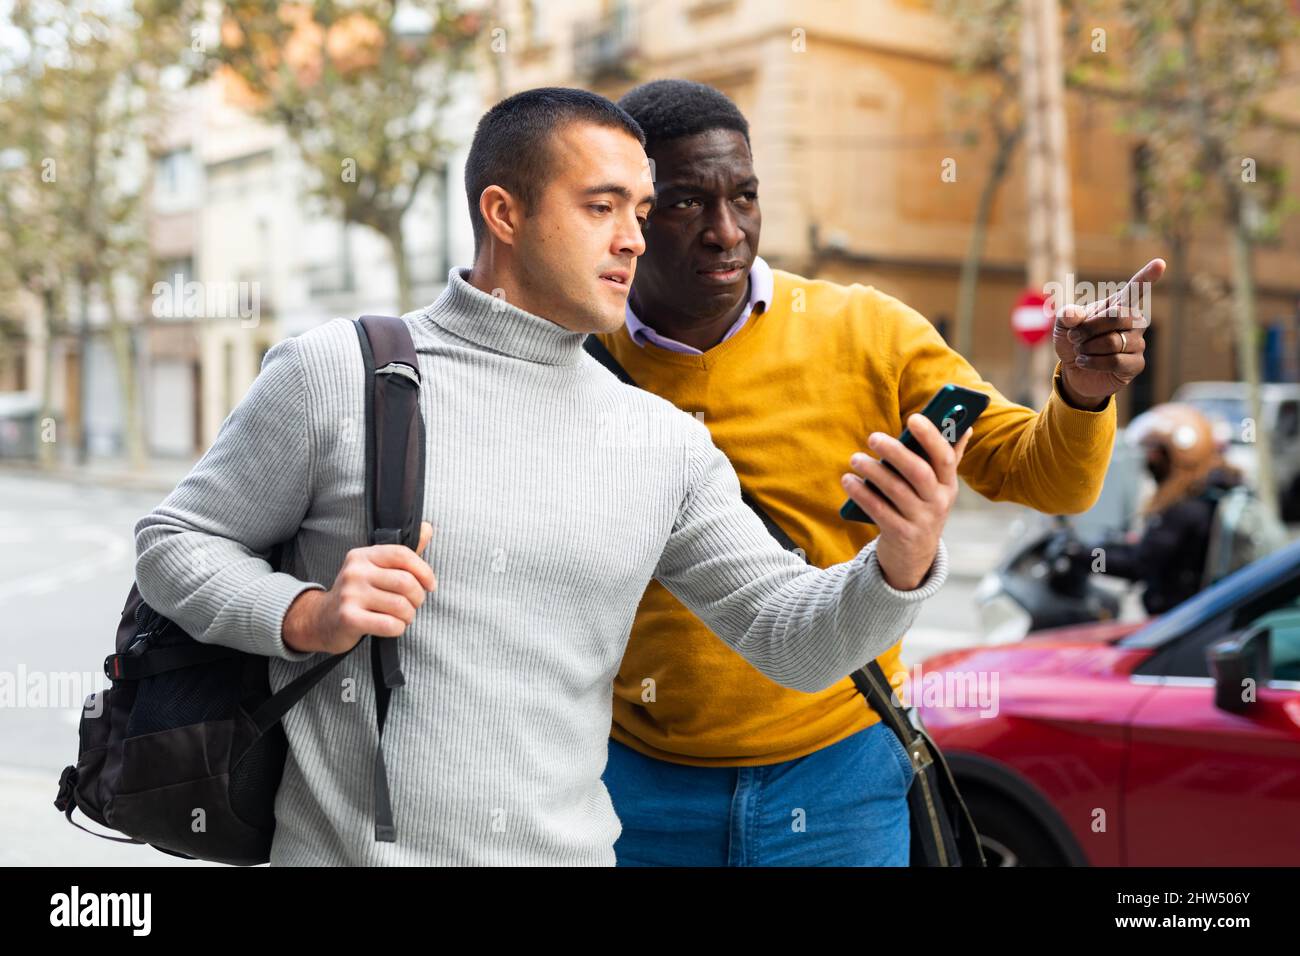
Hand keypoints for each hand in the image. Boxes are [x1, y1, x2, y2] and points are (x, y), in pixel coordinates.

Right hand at [283, 521, 434, 653]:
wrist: (322, 620)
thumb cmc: (357, 594)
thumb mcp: (375, 569)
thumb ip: (402, 554)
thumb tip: (427, 528)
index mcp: (363, 555)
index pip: (402, 554)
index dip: (424, 570)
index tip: (430, 585)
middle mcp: (355, 571)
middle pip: (405, 582)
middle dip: (418, 597)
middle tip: (414, 605)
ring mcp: (350, 595)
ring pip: (400, 606)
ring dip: (408, 615)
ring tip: (402, 617)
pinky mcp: (349, 618)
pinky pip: (389, 625)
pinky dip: (398, 628)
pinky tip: (392, 626)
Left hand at [840, 415, 969, 589]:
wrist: (914, 557)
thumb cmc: (923, 509)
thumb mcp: (939, 488)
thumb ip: (948, 458)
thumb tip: (965, 427)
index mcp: (949, 485)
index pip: (945, 458)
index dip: (932, 437)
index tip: (914, 417)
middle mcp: (938, 503)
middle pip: (919, 472)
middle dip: (896, 452)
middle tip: (873, 437)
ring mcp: (921, 521)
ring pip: (896, 491)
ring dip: (873, 472)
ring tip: (855, 458)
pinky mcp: (900, 534)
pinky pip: (878, 510)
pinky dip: (862, 493)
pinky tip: (848, 480)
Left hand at [1054, 258, 1165, 408]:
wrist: (1073, 370)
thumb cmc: (1073, 341)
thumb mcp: (1063, 325)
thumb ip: (1067, 316)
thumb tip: (1072, 315)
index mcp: (1117, 305)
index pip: (1135, 289)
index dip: (1147, 277)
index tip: (1160, 263)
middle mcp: (1133, 321)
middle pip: (1117, 316)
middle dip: (1088, 329)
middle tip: (1074, 337)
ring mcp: (1137, 342)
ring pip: (1113, 342)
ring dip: (1088, 348)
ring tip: (1080, 351)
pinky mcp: (1136, 364)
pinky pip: (1115, 361)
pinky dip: (1093, 362)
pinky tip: (1085, 362)